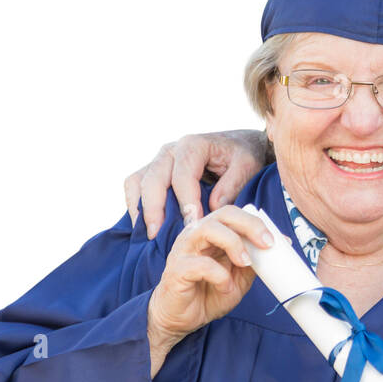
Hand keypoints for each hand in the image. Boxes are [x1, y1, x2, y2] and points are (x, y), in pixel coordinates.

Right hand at [124, 129, 269, 238]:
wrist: (238, 146)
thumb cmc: (243, 156)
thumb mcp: (247, 166)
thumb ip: (232, 184)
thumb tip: (212, 207)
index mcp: (193, 145)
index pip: (183, 177)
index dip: (186, 203)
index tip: (193, 226)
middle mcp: (171, 150)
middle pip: (154, 179)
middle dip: (155, 209)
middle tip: (159, 236)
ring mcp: (159, 160)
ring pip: (138, 182)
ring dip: (140, 209)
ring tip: (148, 234)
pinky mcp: (154, 170)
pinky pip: (135, 186)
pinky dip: (136, 205)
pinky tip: (145, 227)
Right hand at [146, 205, 281, 371]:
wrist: (182, 319)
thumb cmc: (209, 293)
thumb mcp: (239, 277)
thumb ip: (255, 260)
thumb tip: (281, 245)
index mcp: (212, 232)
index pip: (235, 214)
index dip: (257, 222)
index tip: (278, 240)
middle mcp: (196, 235)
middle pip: (223, 213)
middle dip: (249, 225)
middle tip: (267, 244)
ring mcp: (184, 250)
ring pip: (208, 229)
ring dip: (233, 243)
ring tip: (245, 263)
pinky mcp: (176, 269)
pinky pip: (200, 264)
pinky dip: (219, 275)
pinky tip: (225, 287)